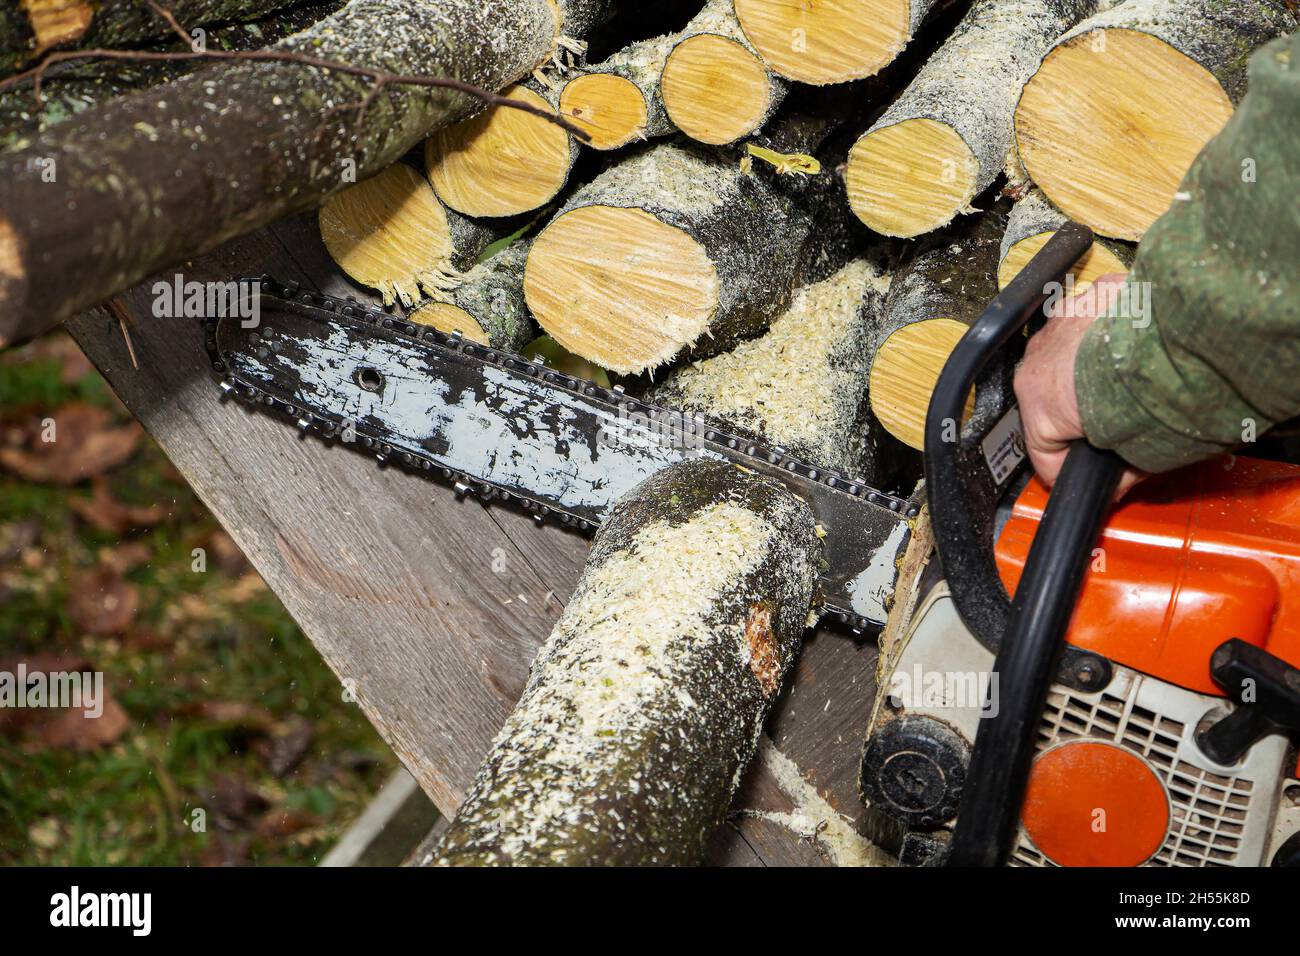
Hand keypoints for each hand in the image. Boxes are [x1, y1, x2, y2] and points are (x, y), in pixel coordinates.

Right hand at [1013, 273, 1143, 496]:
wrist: (1183, 339)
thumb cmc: (1153, 393)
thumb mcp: (1140, 456)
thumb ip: (1121, 472)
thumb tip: (1121, 481)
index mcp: (1036, 398)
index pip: (1044, 448)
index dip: (1074, 468)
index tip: (1099, 475)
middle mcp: (1040, 355)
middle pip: (1054, 393)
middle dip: (1083, 410)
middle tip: (1124, 424)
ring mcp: (1066, 317)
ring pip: (1075, 350)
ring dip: (1097, 365)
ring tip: (1136, 378)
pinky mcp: (1098, 290)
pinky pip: (1101, 314)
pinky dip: (1119, 327)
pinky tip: (1146, 340)